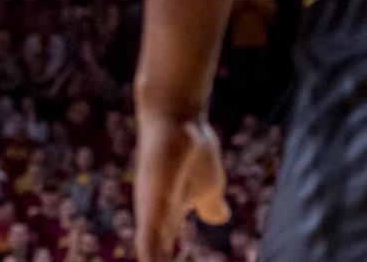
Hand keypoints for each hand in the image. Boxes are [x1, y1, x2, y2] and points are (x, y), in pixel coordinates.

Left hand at [134, 108, 230, 261]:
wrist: (177, 118)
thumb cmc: (190, 151)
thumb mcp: (209, 188)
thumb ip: (209, 206)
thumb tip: (218, 217)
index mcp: (163, 223)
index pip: (159, 261)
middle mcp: (151, 224)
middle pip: (152, 260)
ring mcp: (149, 217)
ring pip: (148, 259)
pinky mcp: (150, 207)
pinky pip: (150, 248)